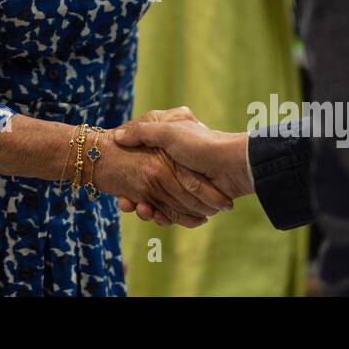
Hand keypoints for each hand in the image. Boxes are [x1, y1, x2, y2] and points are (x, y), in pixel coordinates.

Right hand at [113, 118, 254, 225]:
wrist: (232, 165)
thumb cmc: (201, 144)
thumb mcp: (168, 131)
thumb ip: (143, 132)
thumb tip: (118, 136)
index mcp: (166, 151)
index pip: (140, 163)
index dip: (127, 173)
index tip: (116, 180)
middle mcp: (172, 168)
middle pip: (145, 187)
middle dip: (134, 196)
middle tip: (125, 203)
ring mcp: (181, 186)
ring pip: (156, 202)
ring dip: (146, 209)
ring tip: (142, 210)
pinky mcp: (190, 202)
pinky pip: (171, 213)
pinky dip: (162, 217)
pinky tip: (155, 216)